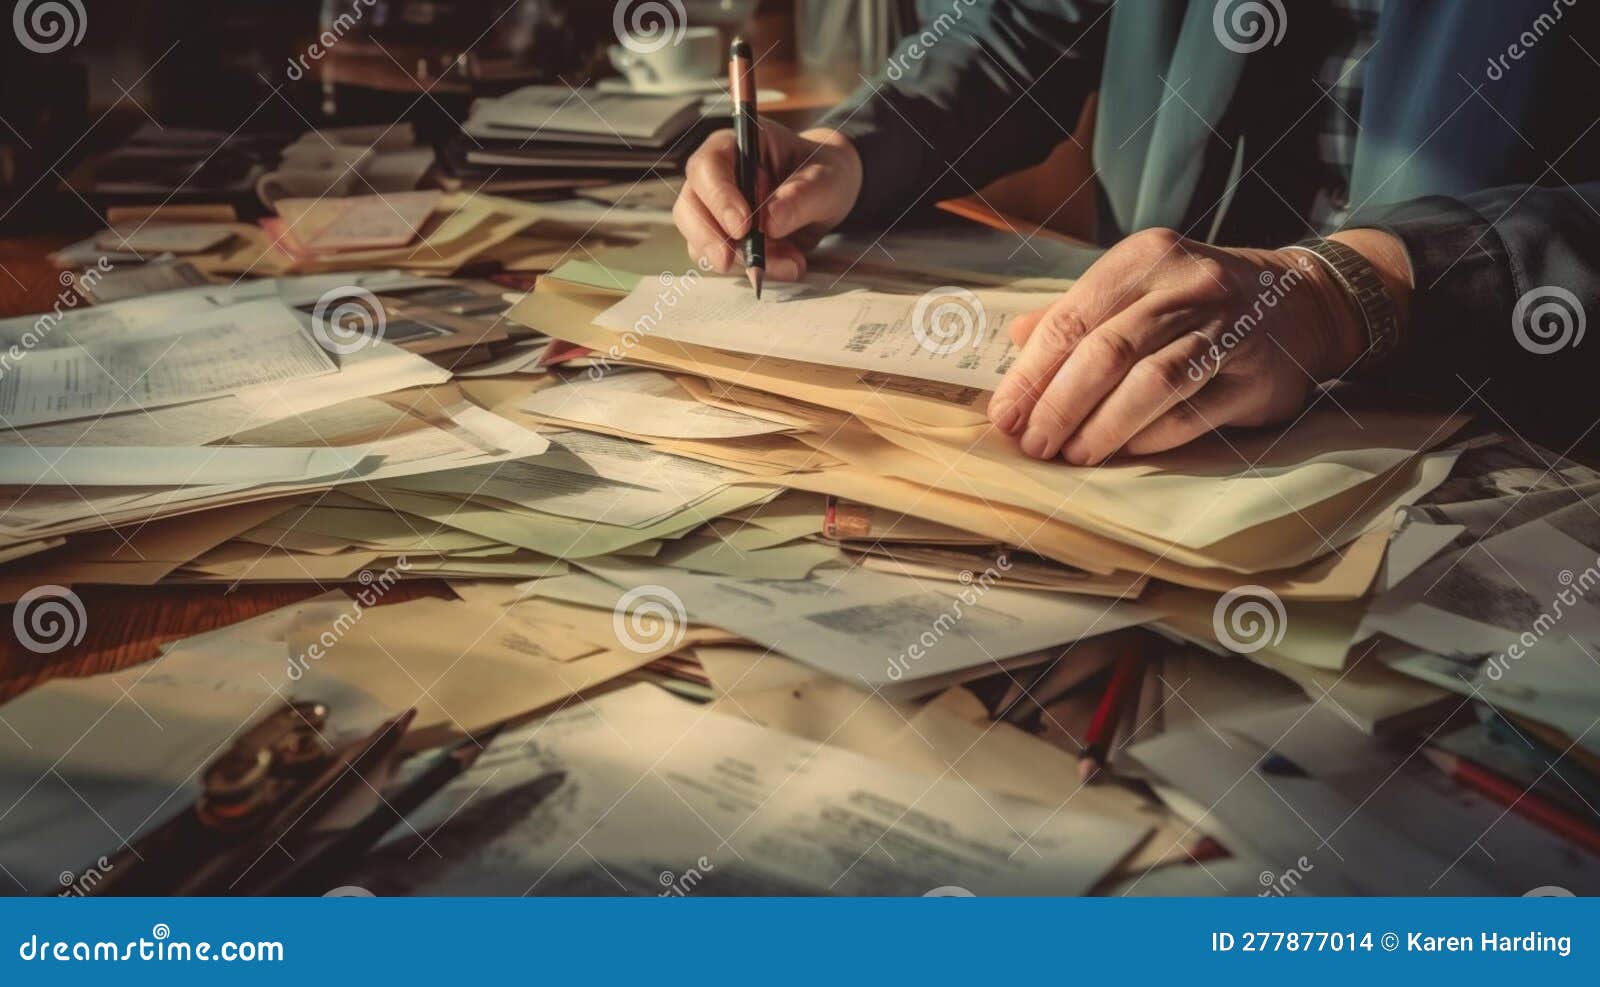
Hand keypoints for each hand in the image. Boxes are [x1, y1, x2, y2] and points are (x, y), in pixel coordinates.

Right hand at [674, 122, 861, 280]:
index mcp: (735, 145)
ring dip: (739, 260)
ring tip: (790, 263)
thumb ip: (801, 196)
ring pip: (699, 238)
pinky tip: (787, 264)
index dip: (719, 198)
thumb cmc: (824, 174)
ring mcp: (715, 209)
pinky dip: (752, 269)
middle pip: (689, 206)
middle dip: (709, 238)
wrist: (828, 194)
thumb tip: (769, 223)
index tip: (742, 228)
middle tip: (729, 262)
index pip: (708, 168)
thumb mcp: (825, 179)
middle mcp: (716, 176)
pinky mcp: (724, 238)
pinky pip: (723, 259)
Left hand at [988, 228, 1410, 463]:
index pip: (1072, 318)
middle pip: (1109, 351)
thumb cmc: (1197, 302)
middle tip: (1034, 444)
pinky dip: (1151, 436)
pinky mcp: (1257, 375)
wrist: (1301, 301)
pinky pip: (1194, 412)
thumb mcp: (1137, 287)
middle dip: (1060, 404)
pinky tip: (1123, 453)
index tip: (1005, 416)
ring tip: (1072, 455)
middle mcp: (1187, 285)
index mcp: (1144, 259)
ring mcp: (1228, 328)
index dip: (1032, 374)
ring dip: (1103, 427)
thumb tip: (1013, 342)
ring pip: (1152, 382)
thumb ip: (1076, 313)